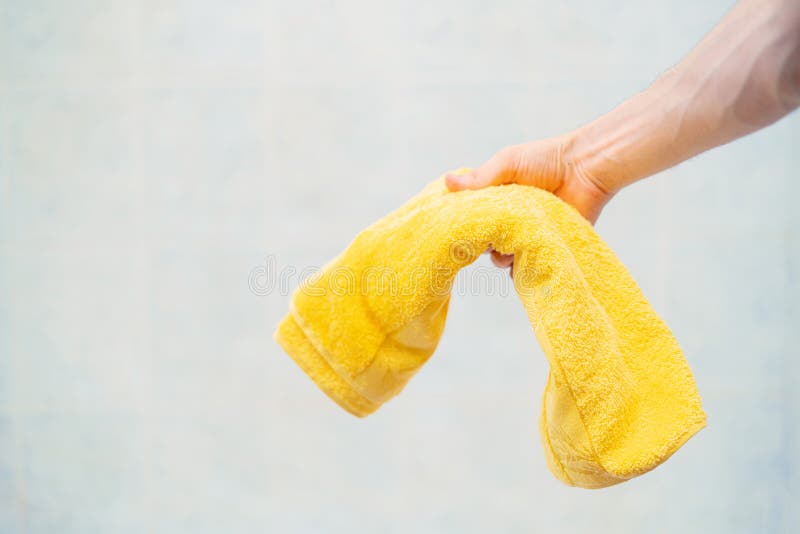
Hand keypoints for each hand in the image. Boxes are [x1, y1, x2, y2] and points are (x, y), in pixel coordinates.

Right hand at [445, 135, 610, 269]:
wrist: (585, 169)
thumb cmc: (546, 159)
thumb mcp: (507, 163)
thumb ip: (479, 179)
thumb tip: (447, 182)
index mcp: (495, 200)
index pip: (470, 220)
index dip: (463, 226)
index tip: (459, 229)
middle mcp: (508, 220)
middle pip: (482, 242)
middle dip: (482, 243)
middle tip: (489, 236)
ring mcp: (526, 236)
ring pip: (501, 258)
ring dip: (502, 255)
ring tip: (513, 243)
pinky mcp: (545, 248)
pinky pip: (526, 268)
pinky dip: (521, 268)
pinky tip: (525, 256)